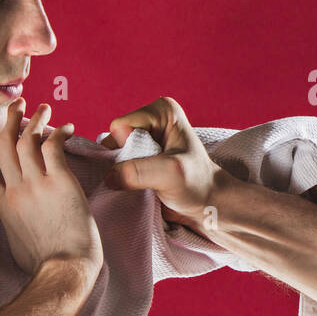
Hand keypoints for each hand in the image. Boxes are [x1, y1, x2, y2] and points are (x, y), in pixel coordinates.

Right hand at [0, 99, 103, 279]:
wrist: (63, 268)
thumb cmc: (44, 263)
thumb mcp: (16, 242)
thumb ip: (13, 223)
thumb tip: (18, 221)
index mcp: (1, 205)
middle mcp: (15, 190)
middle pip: (2, 145)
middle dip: (6, 120)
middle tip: (15, 104)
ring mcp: (36, 185)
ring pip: (27, 141)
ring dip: (34, 120)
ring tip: (43, 107)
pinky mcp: (60, 183)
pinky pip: (53, 148)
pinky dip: (59, 133)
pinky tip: (67, 128)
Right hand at [101, 97, 222, 222]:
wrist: (207, 205)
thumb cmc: (197, 185)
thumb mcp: (171, 175)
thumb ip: (140, 171)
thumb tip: (109, 176)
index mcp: (161, 110)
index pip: (121, 127)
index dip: (130, 150)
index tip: (157, 164)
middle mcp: (150, 120)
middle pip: (113, 140)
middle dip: (123, 162)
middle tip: (149, 176)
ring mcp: (143, 139)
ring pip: (111, 155)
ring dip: (121, 173)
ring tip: (145, 183)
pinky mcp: (138, 157)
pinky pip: (114, 165)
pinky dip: (121, 179)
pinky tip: (139, 188)